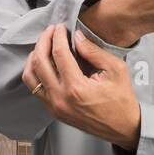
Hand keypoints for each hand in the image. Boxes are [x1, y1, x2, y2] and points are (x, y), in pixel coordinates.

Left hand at [21, 24, 140, 148]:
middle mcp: (60, 98)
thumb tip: (76, 36)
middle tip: (50, 31)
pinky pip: (34, 88)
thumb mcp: (116, 70)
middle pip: (39, 62)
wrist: (123, 127)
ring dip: (34, 57)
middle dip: (43, 41)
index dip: (57, 36)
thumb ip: (94, 51)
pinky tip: (42, 62)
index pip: (59, 54)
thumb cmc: (122, 100)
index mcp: (76, 88)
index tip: (59, 27)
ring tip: (43, 45)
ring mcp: (53, 106)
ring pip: (30, 76)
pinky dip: (34, 72)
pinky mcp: (52, 111)